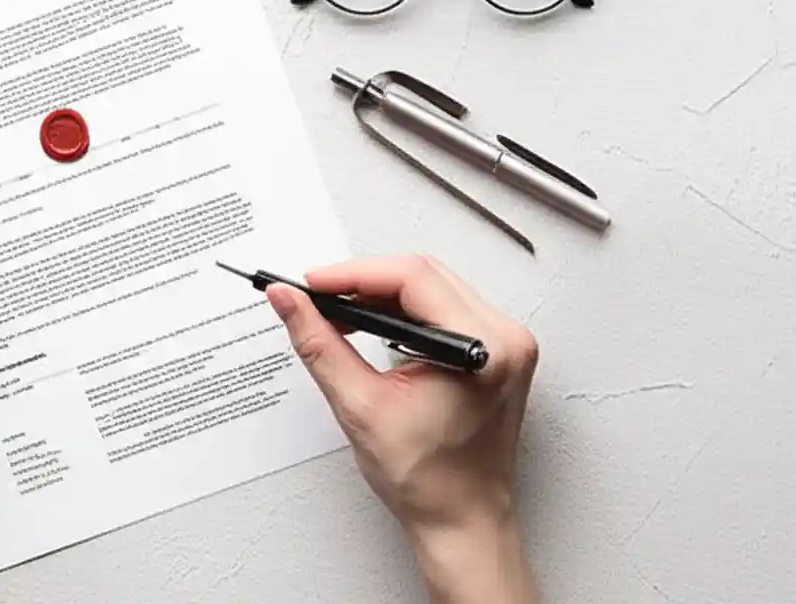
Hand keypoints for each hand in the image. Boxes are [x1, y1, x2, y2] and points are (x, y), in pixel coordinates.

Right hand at [266, 256, 538, 602]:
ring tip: (341, 316)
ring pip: (434, 289)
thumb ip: (319, 344)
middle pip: (424, 277)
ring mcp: (506, 344)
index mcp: (483, 350)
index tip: (314, 284)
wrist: (462, 520)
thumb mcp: (359, 406)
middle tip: (319, 299)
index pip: (412, 278)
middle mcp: (504, 339)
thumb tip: (289, 301)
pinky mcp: (497, 352)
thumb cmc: (428, 481)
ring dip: (384, 296)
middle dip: (365, 282)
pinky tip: (376, 327)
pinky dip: (406, 313)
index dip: (354, 275)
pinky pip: (446, 310)